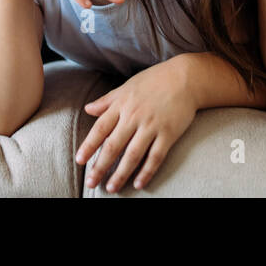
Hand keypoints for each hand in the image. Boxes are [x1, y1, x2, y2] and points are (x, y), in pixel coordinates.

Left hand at [77, 57, 196, 192]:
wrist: (185, 77)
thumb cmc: (154, 81)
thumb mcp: (127, 87)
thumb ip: (107, 100)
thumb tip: (88, 109)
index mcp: (122, 105)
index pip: (100, 129)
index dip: (89, 146)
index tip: (80, 160)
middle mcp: (134, 116)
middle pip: (113, 146)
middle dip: (100, 166)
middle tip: (91, 182)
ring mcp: (152, 126)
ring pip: (132, 155)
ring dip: (120, 174)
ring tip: (111, 188)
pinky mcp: (168, 133)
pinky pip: (155, 157)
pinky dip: (147, 172)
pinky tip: (139, 184)